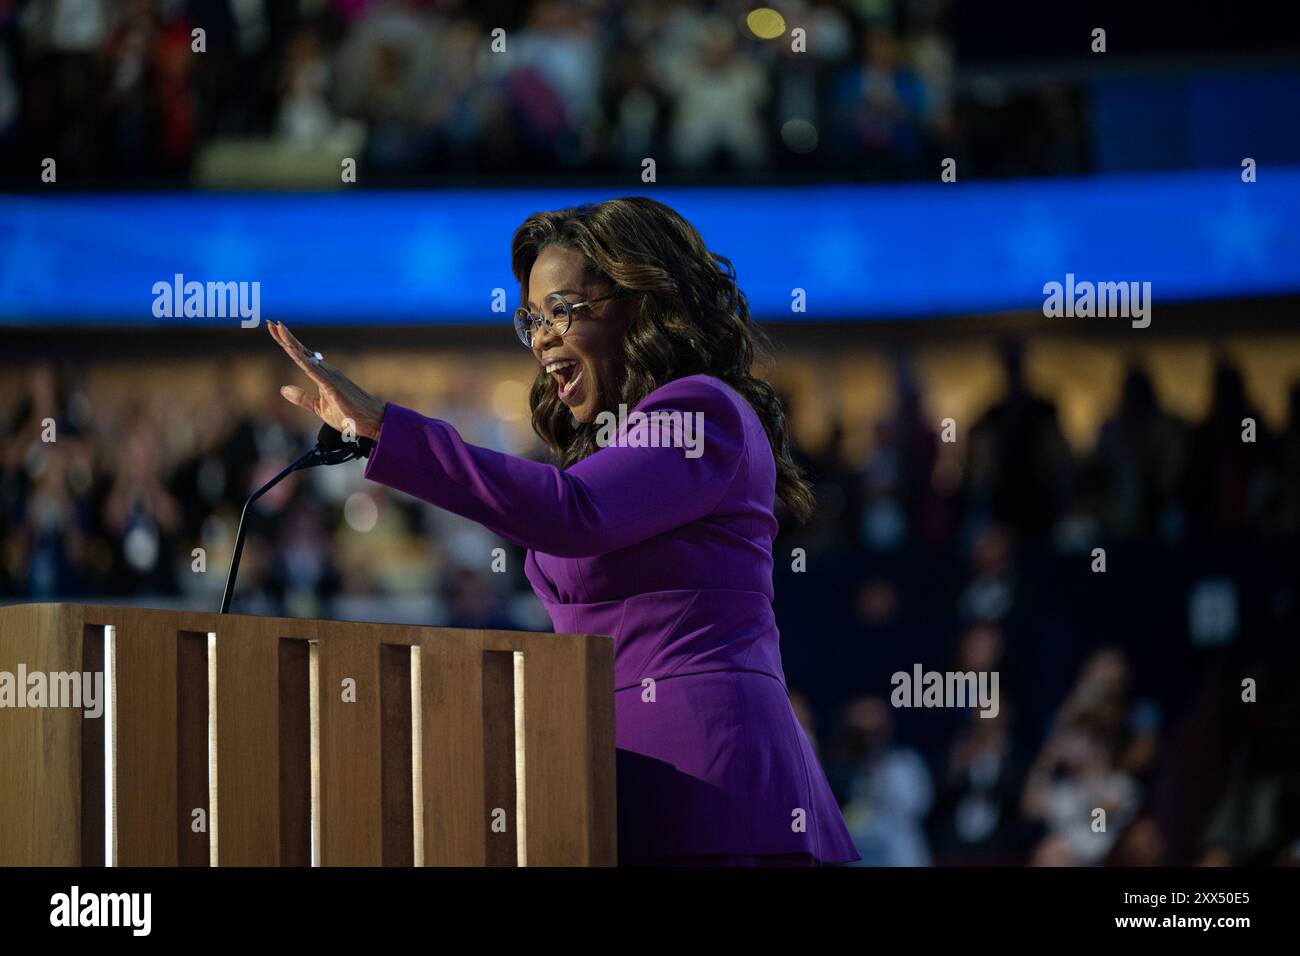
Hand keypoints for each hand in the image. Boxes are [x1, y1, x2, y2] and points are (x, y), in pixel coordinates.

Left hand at [269, 321, 385, 440]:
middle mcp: (326, 371)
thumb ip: (302, 398)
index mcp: (322, 375)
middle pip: (301, 351)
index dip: (287, 343)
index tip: (275, 330)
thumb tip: (283, 389)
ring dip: (292, 343)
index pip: (301, 356)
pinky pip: (314, 371)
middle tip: (271, 322)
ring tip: (279, 329)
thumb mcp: (320, 408)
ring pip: (306, 357)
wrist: (373, 422)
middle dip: (285, 337)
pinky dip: (302, 360)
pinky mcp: (332, 387)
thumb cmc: (350, 415)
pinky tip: (292, 352)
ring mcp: (330, 377)